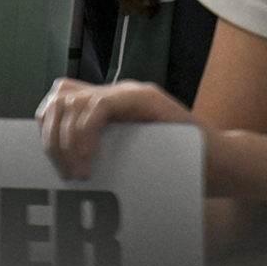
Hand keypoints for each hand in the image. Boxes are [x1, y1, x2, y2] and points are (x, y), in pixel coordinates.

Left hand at [36, 78, 194, 181]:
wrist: (219, 163)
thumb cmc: (175, 167)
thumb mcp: (127, 159)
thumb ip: (102, 152)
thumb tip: (64, 168)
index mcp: (109, 105)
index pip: (61, 98)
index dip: (46, 127)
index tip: (55, 162)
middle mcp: (117, 93)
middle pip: (61, 97)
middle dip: (52, 137)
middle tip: (67, 172)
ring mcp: (131, 93)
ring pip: (76, 101)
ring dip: (67, 139)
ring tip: (80, 171)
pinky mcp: (146, 99)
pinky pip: (101, 106)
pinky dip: (87, 132)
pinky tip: (91, 157)